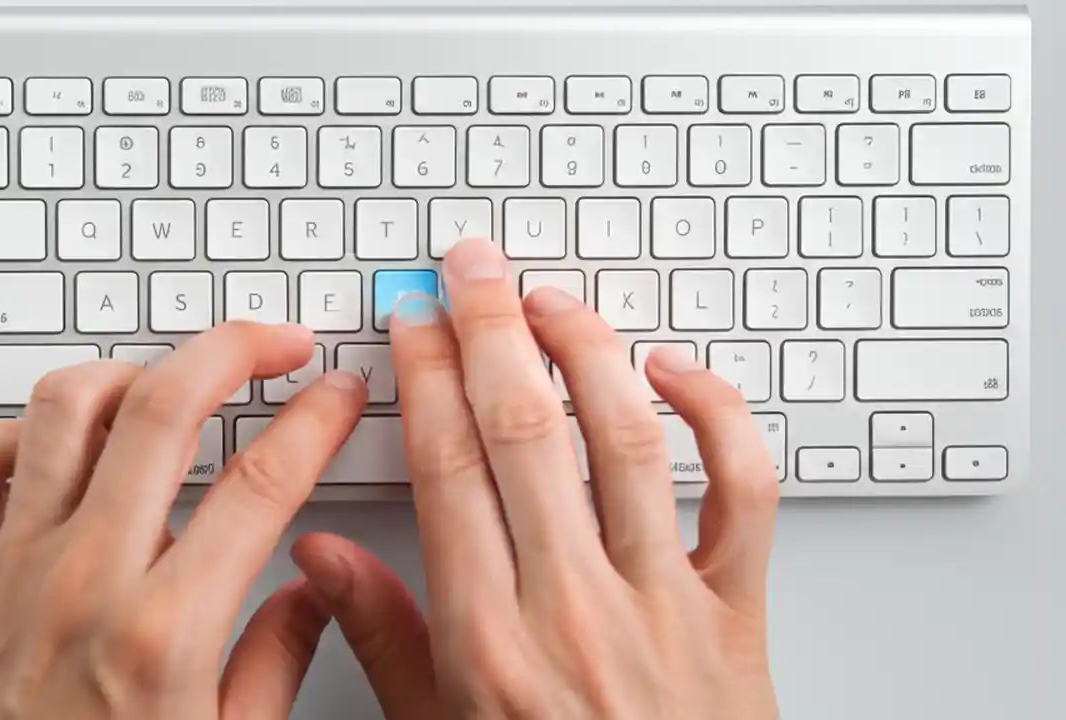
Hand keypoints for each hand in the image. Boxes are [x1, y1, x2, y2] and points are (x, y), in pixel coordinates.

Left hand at [0, 322, 369, 718]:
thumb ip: (277, 661)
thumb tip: (311, 590)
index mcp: (163, 633)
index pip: (263, 484)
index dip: (313, 419)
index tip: (337, 393)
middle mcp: (83, 583)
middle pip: (164, 411)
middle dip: (232, 349)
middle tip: (271, 341)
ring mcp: (12, 572)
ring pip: (63, 412)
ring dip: (131, 372)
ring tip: (174, 377)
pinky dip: (21, 428)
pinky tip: (66, 437)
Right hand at [293, 238, 778, 718]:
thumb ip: (384, 641)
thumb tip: (321, 555)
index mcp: (491, 643)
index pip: (448, 471)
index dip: (427, 380)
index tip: (414, 324)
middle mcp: (575, 609)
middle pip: (522, 433)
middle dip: (489, 330)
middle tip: (469, 267)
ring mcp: (664, 603)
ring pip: (622, 441)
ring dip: (583, 351)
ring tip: (549, 299)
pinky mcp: (739, 609)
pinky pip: (744, 492)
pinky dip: (718, 418)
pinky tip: (674, 371)